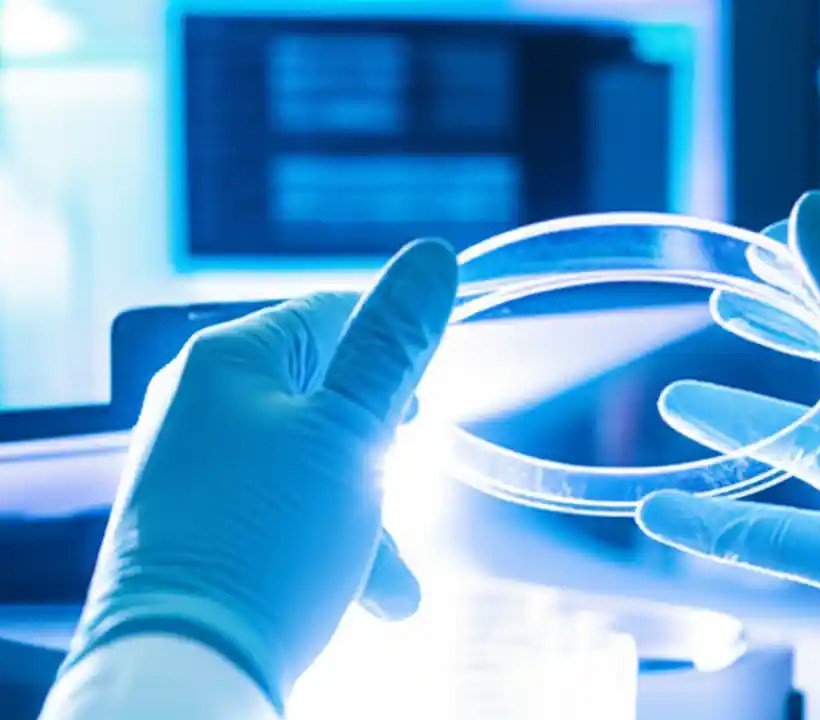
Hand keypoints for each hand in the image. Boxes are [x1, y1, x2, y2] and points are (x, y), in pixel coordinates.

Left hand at [62, 239, 458, 711]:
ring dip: (368, 515)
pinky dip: (328, 542)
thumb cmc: (271, 540)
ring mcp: (193, 466)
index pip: (330, 312)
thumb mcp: (353, 432)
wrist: (187, 664)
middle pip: (324, 392)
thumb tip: (434, 256)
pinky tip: (371, 594)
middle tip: (398, 481)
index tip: (418, 407)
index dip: (388, 352)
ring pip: (310, 462)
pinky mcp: (197, 525)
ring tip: (396, 583)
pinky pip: (279, 510)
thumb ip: (395, 344)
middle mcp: (198, 401)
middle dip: (382, 452)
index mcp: (228, 359)